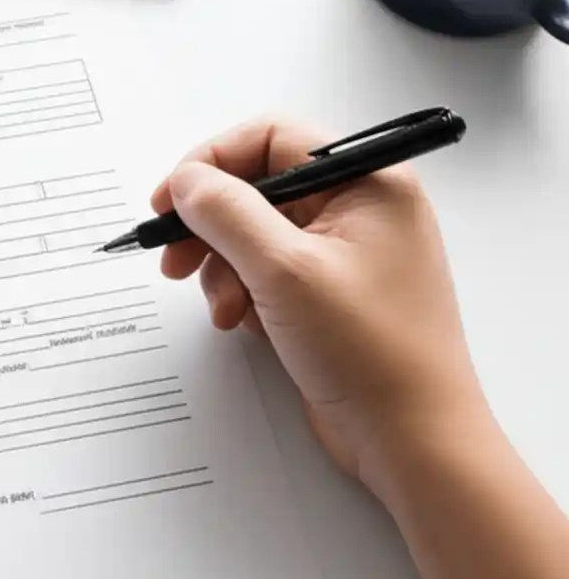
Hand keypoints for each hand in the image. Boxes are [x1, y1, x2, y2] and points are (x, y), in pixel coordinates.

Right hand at [150, 119, 488, 486]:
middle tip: (172, 259)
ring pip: (253, 236)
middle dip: (210, 227)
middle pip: (256, 189)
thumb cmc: (370, 351)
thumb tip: (185, 181)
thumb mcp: (285, 270)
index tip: (169, 200)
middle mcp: (358, 208)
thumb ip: (227, 213)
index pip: (271, 138)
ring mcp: (343, 253)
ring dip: (224, 270)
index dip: (212, 162)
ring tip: (227, 311)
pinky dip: (243, 295)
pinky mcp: (327, 294)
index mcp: (367, 181)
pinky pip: (265, 274)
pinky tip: (247, 325)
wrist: (411, 440)